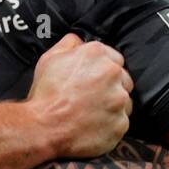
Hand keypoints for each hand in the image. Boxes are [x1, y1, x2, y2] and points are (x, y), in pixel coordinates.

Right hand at [27, 34, 133, 157]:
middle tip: (89, 95)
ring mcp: (120, 100)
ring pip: (124, 100)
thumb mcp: (48, 59)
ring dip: (112, 104)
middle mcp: (112, 74)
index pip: (113, 56)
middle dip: (110, 85)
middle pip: (122, 78)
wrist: (44, 128)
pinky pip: (121, 121)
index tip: (91, 77)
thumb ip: (68, 44)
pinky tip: (92, 124)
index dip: (101, 68)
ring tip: (89, 111)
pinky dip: (109, 123)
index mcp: (96, 54)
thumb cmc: (45, 94)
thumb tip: (78, 40)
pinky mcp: (121, 123)